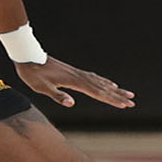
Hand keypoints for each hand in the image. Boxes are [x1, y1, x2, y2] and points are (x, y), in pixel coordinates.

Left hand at [16, 58, 134, 108]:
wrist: (28, 56)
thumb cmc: (33, 74)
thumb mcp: (41, 88)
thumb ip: (57, 95)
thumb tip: (71, 103)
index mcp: (74, 82)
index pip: (98, 93)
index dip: (112, 100)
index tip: (125, 105)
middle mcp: (80, 77)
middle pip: (104, 88)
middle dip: (119, 96)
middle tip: (133, 101)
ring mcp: (78, 73)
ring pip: (101, 82)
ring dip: (115, 89)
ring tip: (128, 93)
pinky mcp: (75, 72)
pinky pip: (95, 78)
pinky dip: (105, 82)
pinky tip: (110, 84)